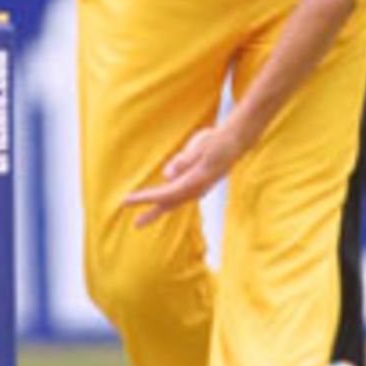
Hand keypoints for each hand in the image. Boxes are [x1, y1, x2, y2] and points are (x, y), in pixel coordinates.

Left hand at [123, 120, 249, 227]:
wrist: (237, 142)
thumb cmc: (216, 141)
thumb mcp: (200, 145)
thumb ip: (184, 160)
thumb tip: (167, 174)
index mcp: (195, 181)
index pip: (165, 193)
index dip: (146, 198)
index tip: (128, 200)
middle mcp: (198, 189)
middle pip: (170, 203)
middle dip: (152, 213)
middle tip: (136, 224)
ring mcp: (201, 189)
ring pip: (176, 202)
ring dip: (161, 209)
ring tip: (147, 217)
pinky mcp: (202, 184)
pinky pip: (182, 197)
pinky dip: (171, 202)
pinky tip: (167, 204)